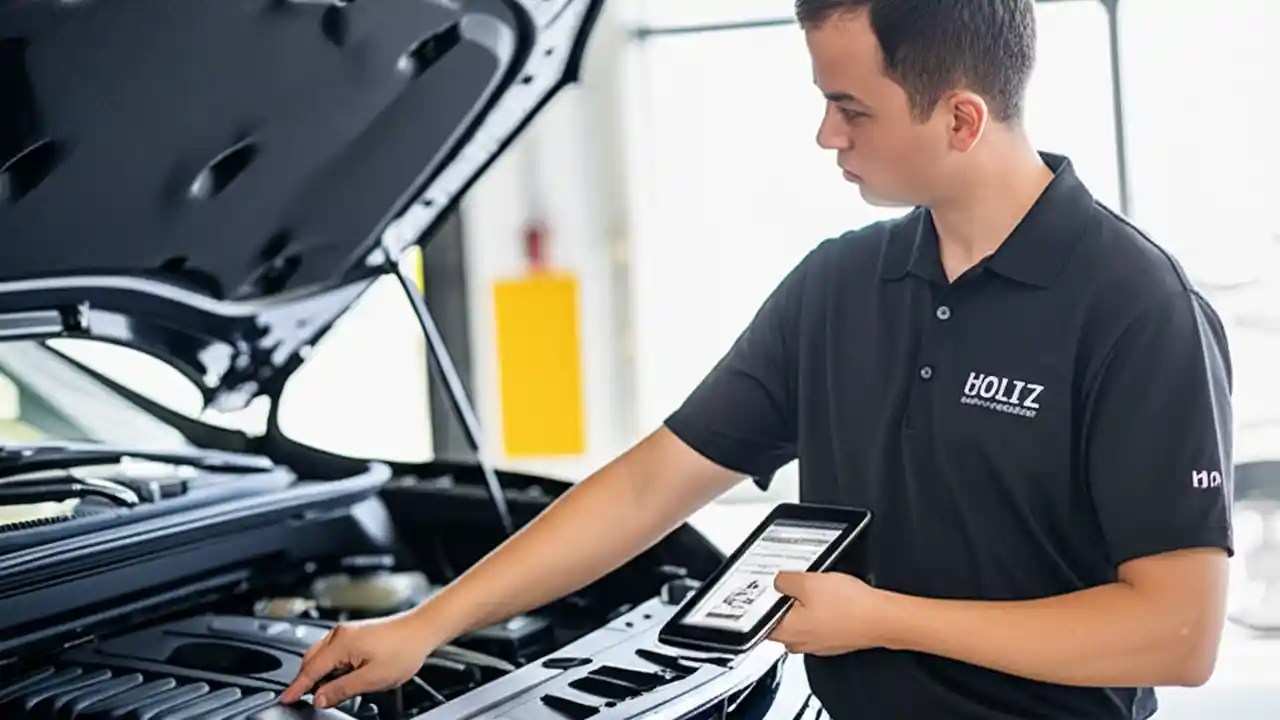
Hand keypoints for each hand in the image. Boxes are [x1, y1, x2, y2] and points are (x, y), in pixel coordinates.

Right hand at [279, 609, 443, 708]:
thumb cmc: (404, 649)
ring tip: (328, 691)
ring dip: (320, 673)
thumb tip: (320, 698)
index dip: (296, 688)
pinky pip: (332, 651)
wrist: (423, 629)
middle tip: (307, 699)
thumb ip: (342, 690)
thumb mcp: (372, 679)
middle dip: (306, 681)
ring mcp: (347, 632)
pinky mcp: (355, 633)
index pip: (310, 670)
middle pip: (311, 661)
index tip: (285, 699)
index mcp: (341, 643)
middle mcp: (340, 634)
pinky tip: (341, 676)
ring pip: (321, 655)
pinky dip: (330, 665)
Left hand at [767, 571, 890, 655]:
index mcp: (787, 632)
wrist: (882, 618)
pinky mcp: (834, 640)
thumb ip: (784, 581)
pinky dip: (822, 612)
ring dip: (805, 606)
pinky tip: (833, 599)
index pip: (760, 620)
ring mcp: (818, 644)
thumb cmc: (850, 606)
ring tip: (818, 589)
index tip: (766, 587)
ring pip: (801, 621)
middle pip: (781, 620)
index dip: (762, 600)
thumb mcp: (807, 581)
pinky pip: (819, 625)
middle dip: (785, 601)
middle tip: (796, 584)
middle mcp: (800, 643)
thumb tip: (777, 581)